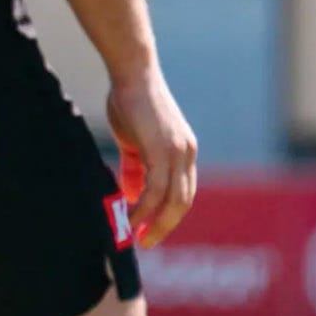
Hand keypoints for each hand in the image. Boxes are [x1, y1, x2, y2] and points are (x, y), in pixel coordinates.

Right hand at [107, 65, 196, 248]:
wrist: (132, 73)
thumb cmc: (129, 102)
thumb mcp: (134, 140)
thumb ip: (135, 168)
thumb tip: (133, 195)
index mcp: (183, 151)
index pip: (182, 192)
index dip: (167, 214)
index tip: (150, 230)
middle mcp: (186, 154)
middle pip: (183, 201)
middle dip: (165, 225)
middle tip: (146, 242)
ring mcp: (178, 152)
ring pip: (173, 199)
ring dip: (156, 222)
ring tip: (138, 236)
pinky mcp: (163, 149)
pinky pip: (156, 188)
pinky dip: (144, 207)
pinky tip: (131, 217)